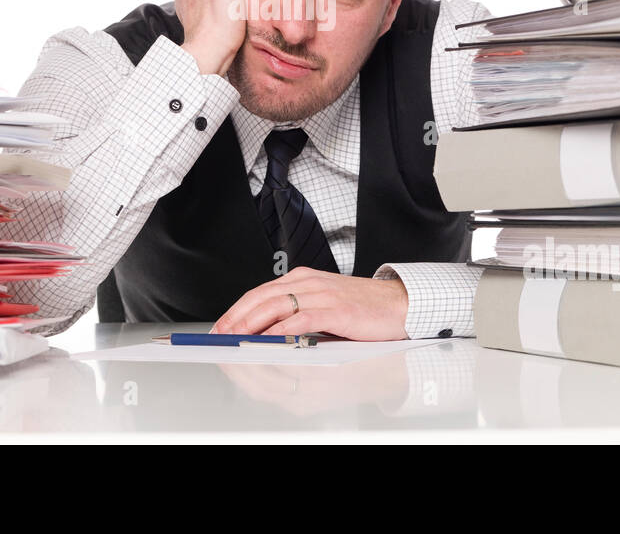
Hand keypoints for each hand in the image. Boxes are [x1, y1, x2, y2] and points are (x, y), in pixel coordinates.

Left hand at [210, 267, 409, 340]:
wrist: (399, 304)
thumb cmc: (362, 309)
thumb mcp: (323, 306)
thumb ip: (297, 315)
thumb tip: (265, 333)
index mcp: (303, 280)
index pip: (260, 292)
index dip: (236, 310)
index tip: (220, 327)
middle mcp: (309, 282)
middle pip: (262, 297)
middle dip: (236, 317)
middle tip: (220, 335)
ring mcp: (322, 294)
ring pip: (276, 305)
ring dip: (252, 323)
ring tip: (236, 337)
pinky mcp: (336, 309)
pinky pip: (302, 318)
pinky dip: (281, 329)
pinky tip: (268, 339)